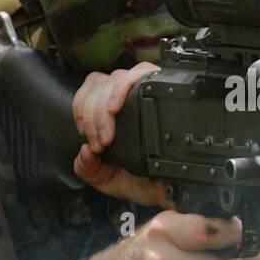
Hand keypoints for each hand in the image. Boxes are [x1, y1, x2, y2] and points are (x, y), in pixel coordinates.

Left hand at [72, 61, 167, 206]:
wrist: (176, 187)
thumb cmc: (147, 179)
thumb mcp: (110, 179)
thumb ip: (89, 170)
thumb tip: (84, 152)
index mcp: (113, 111)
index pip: (90, 89)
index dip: (82, 112)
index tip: (93, 143)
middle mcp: (127, 97)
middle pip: (100, 84)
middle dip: (93, 117)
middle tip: (102, 143)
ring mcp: (145, 89)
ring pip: (114, 79)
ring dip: (103, 107)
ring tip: (109, 135)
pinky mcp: (162, 86)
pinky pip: (138, 72)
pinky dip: (122, 87)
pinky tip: (116, 108)